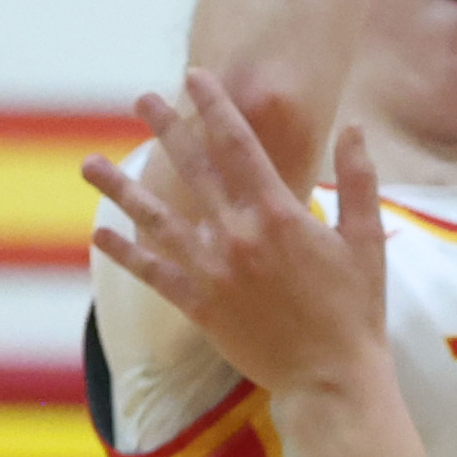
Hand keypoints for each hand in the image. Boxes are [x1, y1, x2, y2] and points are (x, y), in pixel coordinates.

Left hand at [87, 85, 389, 403]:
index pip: (237, 144)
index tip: (194, 77)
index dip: (213, 106)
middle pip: (191, 169)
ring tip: (89, 164)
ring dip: (121, 188)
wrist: (331, 379)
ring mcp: (212, 271)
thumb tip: (354, 127)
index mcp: (277, 213)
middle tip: (142, 98)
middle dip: (166, 128)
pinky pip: (154, 274)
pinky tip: (100, 233)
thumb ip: (359, 180)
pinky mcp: (199, 307)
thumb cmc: (355, 311)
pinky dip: (125, 254)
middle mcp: (236, 235)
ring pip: (156, 219)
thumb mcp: (367, 241)